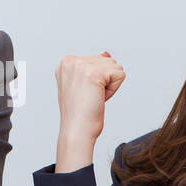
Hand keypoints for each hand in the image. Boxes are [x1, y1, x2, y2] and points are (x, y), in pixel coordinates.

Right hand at [54, 52, 125, 172]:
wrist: (76, 130)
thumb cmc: (78, 113)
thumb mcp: (81, 85)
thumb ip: (91, 67)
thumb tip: (106, 54)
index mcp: (65, 63)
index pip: (97, 60)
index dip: (96, 79)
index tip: (83, 93)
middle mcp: (71, 61)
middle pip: (106, 61)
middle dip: (104, 81)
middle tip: (89, 96)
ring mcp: (82, 65)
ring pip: (114, 67)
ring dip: (109, 85)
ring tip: (93, 97)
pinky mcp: (95, 73)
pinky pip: (119, 75)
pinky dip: (113, 89)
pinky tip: (100, 98)